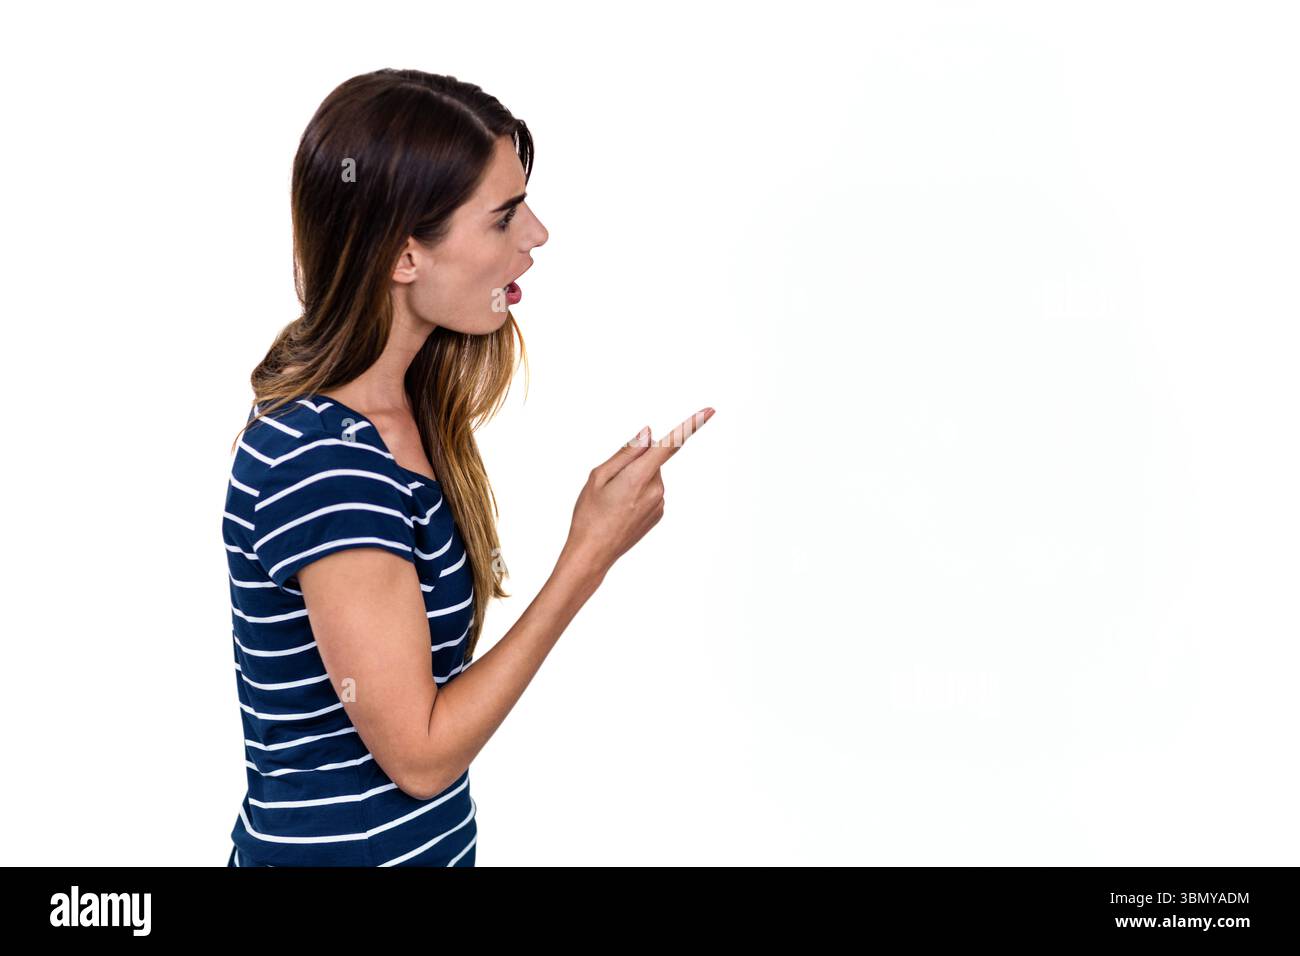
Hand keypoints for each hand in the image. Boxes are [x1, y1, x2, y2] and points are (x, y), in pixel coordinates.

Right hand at [561, 407, 715, 579]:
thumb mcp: (598, 476)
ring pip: (650, 476)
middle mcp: (656, 490)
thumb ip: (627, 452)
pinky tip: (622, 510)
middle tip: (609, 484)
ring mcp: (659, 504)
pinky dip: (638, 493)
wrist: (593, 554)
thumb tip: (649, 433)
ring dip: (635, 480)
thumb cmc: (589, 514)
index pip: (670, 445)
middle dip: (634, 463)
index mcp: (639, 477)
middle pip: (651, 460)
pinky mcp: (659, 514)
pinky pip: (651, 491)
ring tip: (613, 501)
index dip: (691, 425)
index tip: (710, 411)